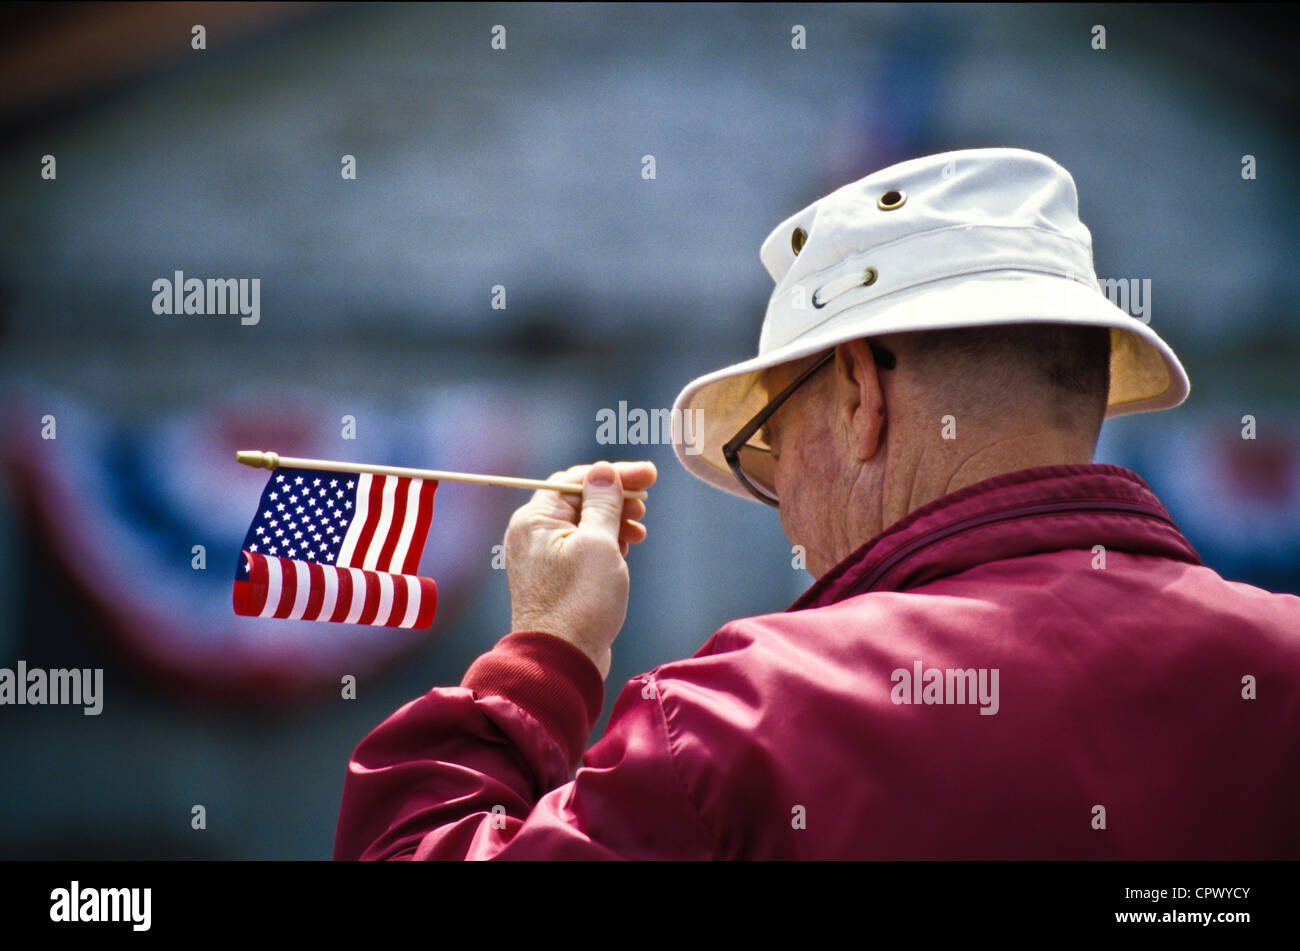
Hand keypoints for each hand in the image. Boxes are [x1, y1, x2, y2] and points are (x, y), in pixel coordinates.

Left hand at [505, 460, 656, 678]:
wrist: (562, 660)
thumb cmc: (580, 602)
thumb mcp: (599, 543)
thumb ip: (603, 504)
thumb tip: (603, 472)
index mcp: (535, 520)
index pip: (574, 479)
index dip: (612, 474)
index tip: (648, 476)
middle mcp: (532, 535)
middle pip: (578, 500)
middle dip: (615, 499)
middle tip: (645, 504)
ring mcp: (542, 558)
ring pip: (583, 525)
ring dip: (614, 522)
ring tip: (639, 532)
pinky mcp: (555, 579)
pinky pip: (581, 548)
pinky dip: (605, 543)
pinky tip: (625, 549)